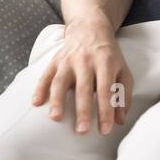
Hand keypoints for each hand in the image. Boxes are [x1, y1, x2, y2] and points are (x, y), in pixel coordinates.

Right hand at [30, 20, 133, 134]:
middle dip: (83, 110)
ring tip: (55, 118)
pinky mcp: (55, 60)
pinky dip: (39, 88)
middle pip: (83, 88)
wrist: (91, 28)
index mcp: (106, 63)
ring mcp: (68, 60)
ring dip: (57, 100)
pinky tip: (36, 103)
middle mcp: (86, 61)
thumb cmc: (109, 55)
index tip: (105, 130)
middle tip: (81, 131)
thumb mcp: (123, 71)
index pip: (106, 90)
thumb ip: (123, 96)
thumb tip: (120, 121)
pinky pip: (45, 75)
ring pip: (61, 81)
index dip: (106, 111)